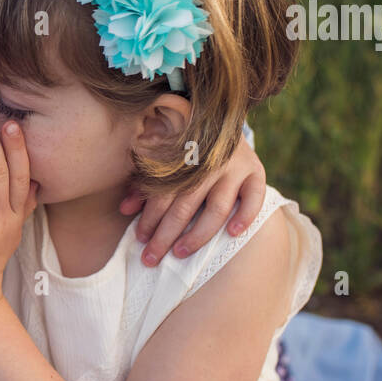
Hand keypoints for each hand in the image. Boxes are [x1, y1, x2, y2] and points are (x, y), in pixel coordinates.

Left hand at [118, 133, 265, 266]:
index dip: (149, 218)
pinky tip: (233, 234)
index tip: (140, 239)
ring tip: (180, 253)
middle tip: (151, 259)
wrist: (224, 122)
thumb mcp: (162, 160)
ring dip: (198, 234)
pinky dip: (246, 215)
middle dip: (166, 235)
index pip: (162, 193)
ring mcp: (235, 166)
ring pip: (217, 208)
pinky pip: (255, 196)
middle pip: (185, 206)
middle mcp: (209, 161)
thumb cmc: (186, 149)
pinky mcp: (257, 171)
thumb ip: (143, 184)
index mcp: (181, 155)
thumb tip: (124, 209)